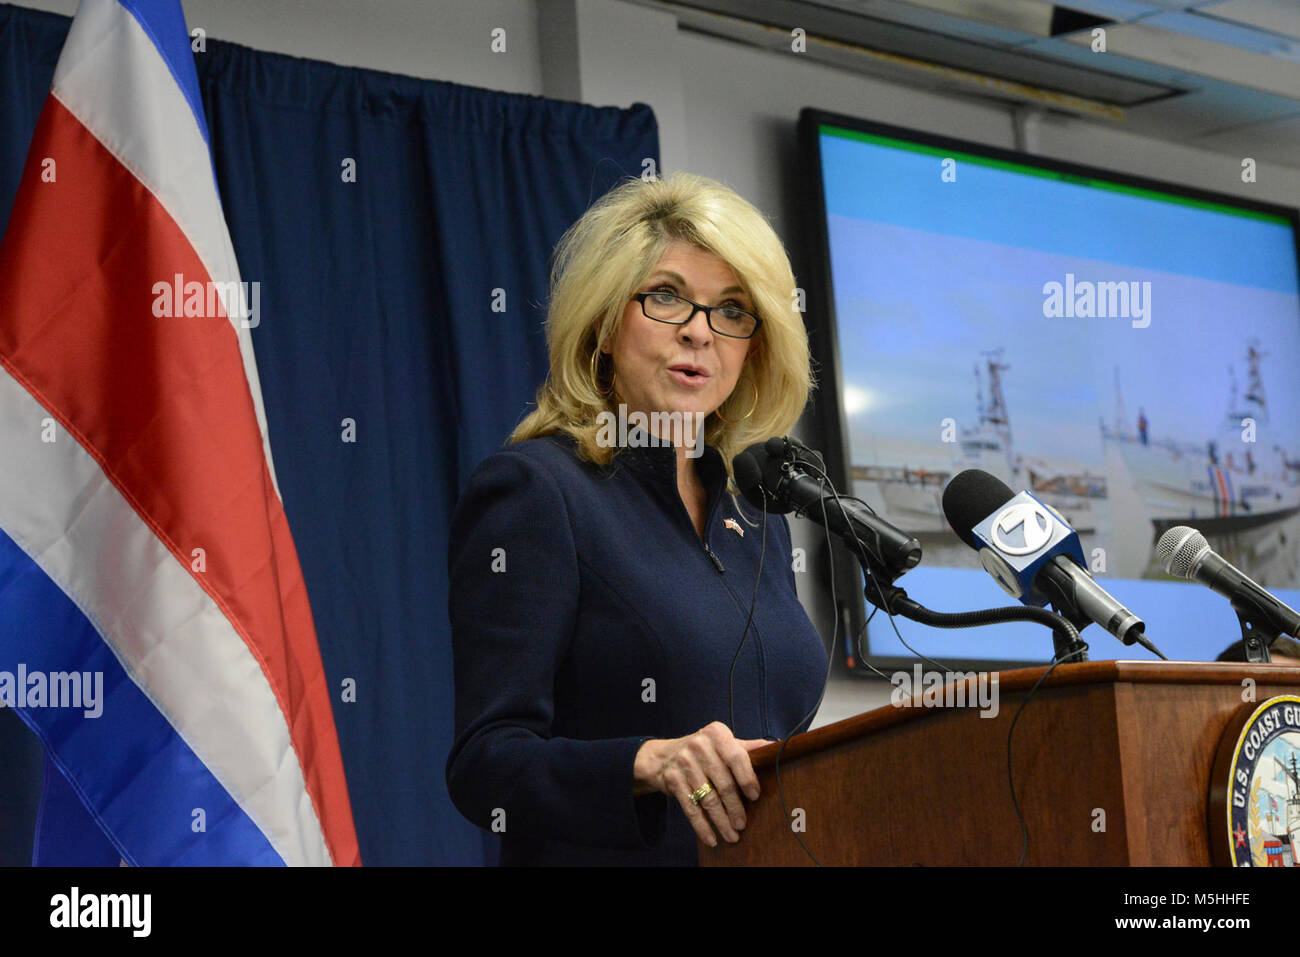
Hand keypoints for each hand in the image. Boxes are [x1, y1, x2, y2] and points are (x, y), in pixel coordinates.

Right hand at [633, 722, 767, 846]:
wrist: (663, 756)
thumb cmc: (703, 751)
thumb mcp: (723, 743)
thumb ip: (747, 747)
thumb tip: (777, 748)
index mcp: (716, 733)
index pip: (736, 757)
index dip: (747, 779)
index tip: (755, 796)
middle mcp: (699, 745)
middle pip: (723, 783)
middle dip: (735, 808)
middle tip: (743, 824)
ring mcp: (684, 763)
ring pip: (708, 799)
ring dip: (721, 821)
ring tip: (732, 835)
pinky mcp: (672, 780)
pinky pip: (691, 808)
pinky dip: (702, 826)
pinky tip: (711, 838)